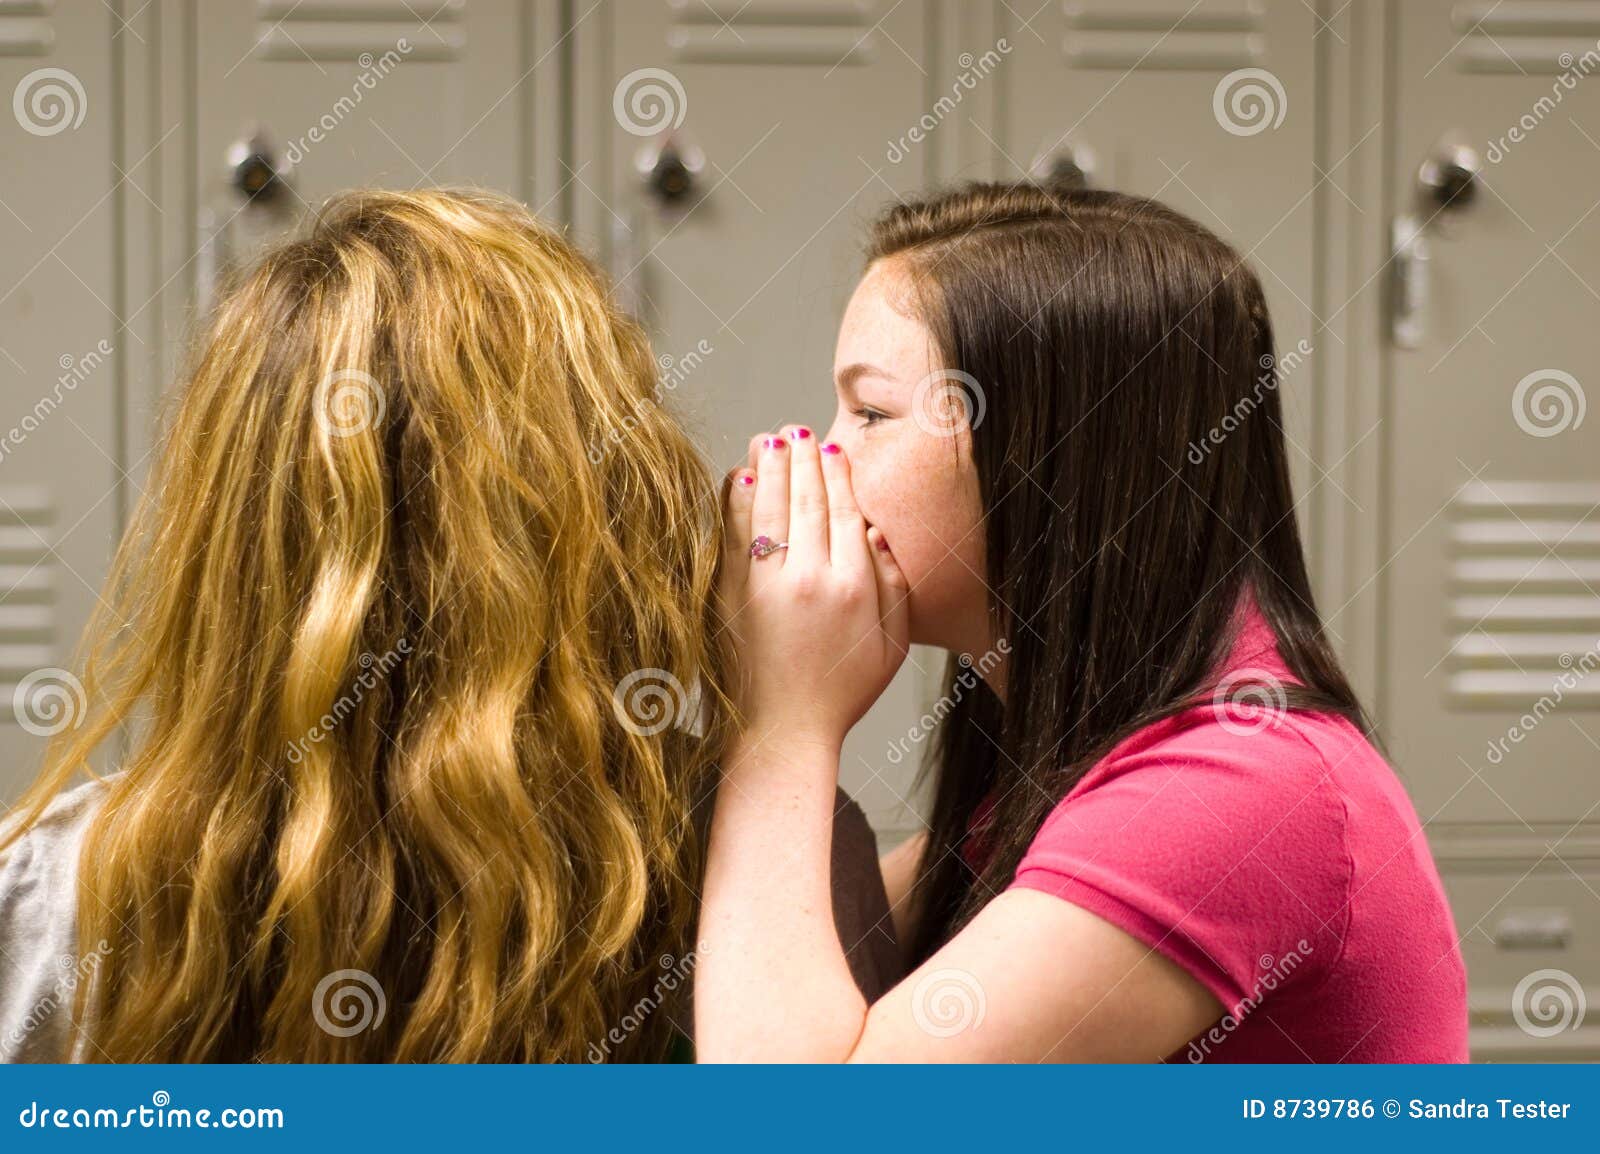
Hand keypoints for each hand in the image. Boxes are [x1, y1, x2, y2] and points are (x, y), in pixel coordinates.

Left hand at [717, 426, 908, 746]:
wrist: (783, 731)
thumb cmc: (842, 691)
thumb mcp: (892, 645)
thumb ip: (892, 585)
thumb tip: (876, 532)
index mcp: (853, 587)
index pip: (844, 511)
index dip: (836, 475)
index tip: (831, 451)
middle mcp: (809, 578)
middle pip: (805, 499)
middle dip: (801, 458)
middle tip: (797, 430)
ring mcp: (764, 584)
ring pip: (766, 506)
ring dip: (767, 466)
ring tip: (768, 438)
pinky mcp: (730, 593)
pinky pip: (733, 532)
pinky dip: (734, 500)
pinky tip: (738, 476)